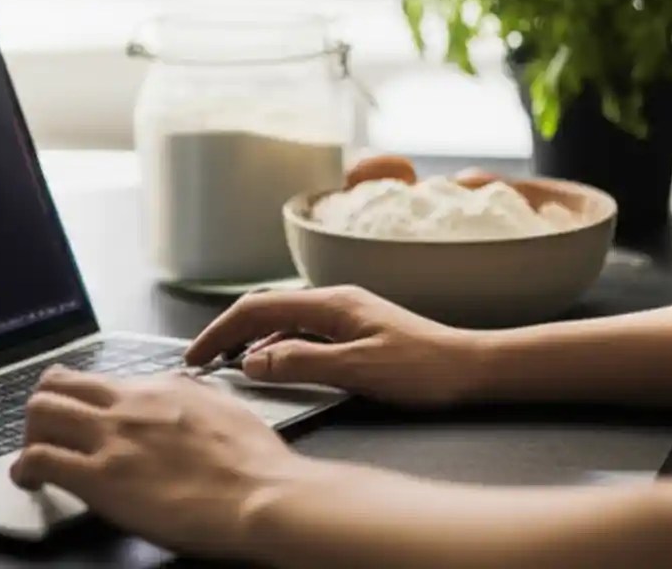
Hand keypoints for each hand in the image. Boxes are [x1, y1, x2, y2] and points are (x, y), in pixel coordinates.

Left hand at [11, 367, 303, 558]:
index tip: (69, 411)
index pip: (91, 378)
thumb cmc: (254, 461)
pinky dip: (25, 470)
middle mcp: (125, 405)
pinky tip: (30, 482)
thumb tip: (178, 388)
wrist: (262, 495)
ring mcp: (110, 440)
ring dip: (28, 436)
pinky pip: (41, 460)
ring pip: (39, 414)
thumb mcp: (222, 405)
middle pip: (54, 386)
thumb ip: (190, 394)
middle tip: (45, 434)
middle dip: (42, 409)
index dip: (70, 395)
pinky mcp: (100, 479)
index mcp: (156, 388)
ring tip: (33, 459)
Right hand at [185, 285, 481, 407]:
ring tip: (228, 369)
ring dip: (250, 342)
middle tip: (200, 363)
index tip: (195, 358)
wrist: (476, 369)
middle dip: (227, 333)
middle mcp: (333, 301)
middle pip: (264, 309)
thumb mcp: (358, 370)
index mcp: (330, 303)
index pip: (257, 309)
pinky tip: (272, 369)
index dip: (220, 331)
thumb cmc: (425, 370)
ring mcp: (344, 314)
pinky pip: (301, 333)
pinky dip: (276, 348)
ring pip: (281, 322)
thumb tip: (252, 361)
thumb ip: (302, 363)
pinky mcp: (354, 330)